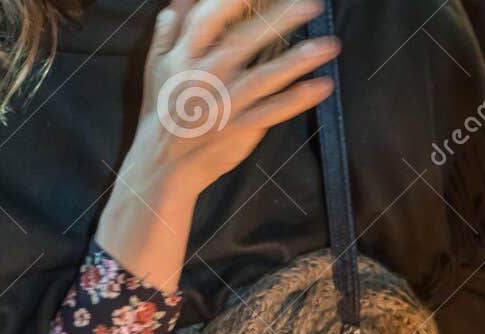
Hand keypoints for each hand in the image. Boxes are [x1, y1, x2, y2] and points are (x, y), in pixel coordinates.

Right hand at [136, 0, 337, 194]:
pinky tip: (322, 86)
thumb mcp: (156, 67)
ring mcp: (225, 103)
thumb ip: (170, 31)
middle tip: (311, 4)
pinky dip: (298, 99)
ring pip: (264, 77)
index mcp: (185, 57)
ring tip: (328, 45)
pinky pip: (273, 111)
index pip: (209, 18)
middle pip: (245, 40)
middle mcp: (206, 76)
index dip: (232, 0)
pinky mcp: (240, 128)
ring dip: (298, 60)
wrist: (163, 166)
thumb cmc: (162, 113)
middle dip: (279, 19)